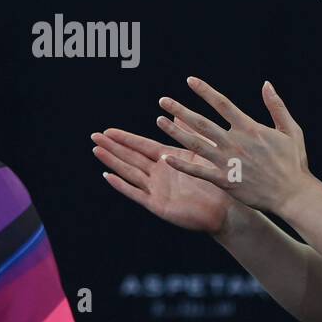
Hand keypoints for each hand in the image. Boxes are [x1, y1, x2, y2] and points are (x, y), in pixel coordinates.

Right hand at [91, 122, 233, 234]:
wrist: (227, 209)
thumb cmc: (218, 181)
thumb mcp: (201, 152)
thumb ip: (188, 132)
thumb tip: (176, 112)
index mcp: (168, 159)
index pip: (141, 146)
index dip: (124, 138)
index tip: (108, 130)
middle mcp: (159, 173)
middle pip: (130, 157)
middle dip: (113, 147)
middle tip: (95, 136)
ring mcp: (157, 189)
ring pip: (129, 172)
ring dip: (113, 161)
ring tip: (97, 150)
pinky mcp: (158, 205)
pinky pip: (136, 193)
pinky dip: (122, 185)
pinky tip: (108, 176)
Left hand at [154, 77, 310, 215]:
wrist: (292, 194)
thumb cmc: (293, 162)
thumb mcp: (291, 130)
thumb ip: (277, 106)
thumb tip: (267, 84)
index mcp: (250, 128)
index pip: (222, 104)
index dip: (204, 91)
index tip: (189, 81)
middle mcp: (235, 142)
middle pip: (201, 123)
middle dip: (180, 110)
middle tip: (163, 100)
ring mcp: (228, 161)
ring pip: (195, 144)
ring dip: (175, 132)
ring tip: (159, 121)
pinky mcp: (224, 180)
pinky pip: (198, 171)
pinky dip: (181, 165)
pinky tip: (166, 158)